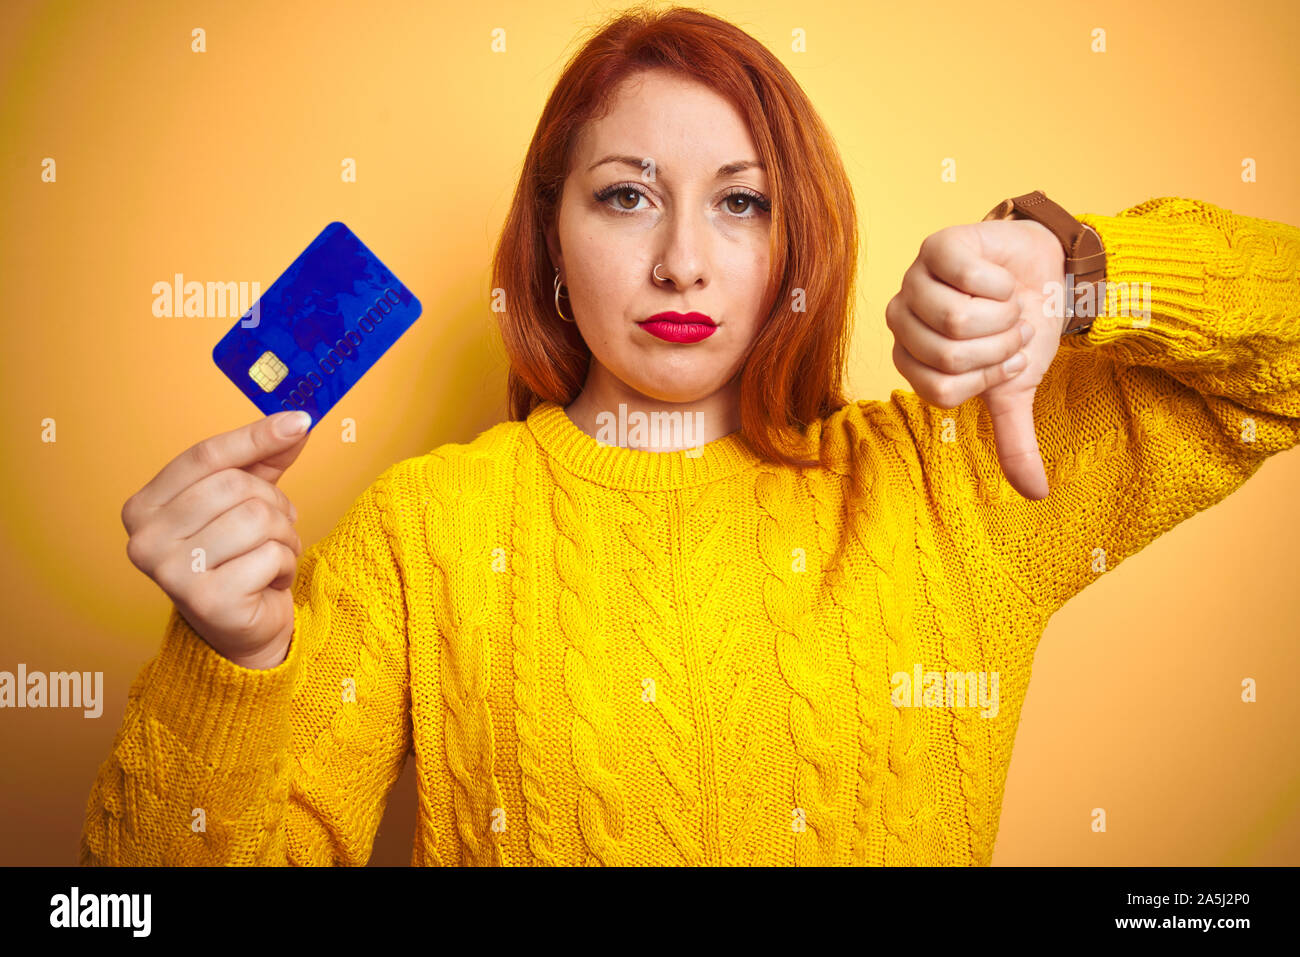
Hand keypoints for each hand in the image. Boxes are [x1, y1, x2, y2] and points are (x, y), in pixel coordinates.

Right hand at [121, 411, 312, 668]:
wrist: (242, 629)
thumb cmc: (240, 557)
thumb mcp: (248, 500)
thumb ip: (264, 459)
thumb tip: (297, 421)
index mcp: (144, 506)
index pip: (205, 456)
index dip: (256, 436)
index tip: (300, 421)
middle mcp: (146, 539)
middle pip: (236, 486)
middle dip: (276, 504)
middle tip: (278, 528)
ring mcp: (171, 572)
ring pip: (258, 519)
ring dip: (285, 537)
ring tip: (275, 555)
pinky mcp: (206, 600)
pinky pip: (271, 555)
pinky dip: (286, 565)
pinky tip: (271, 581)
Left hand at [886, 218, 1065, 499]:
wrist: (1042, 272)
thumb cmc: (1019, 328)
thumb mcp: (1016, 387)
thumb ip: (1013, 437)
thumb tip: (1036, 494)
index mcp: (912, 360)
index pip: (942, 390)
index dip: (988, 377)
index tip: (1009, 361)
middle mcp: (902, 321)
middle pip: (947, 355)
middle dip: (999, 347)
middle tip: (1014, 332)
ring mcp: (914, 281)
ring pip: (954, 318)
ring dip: (1001, 315)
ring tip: (1010, 307)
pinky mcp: (936, 246)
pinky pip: (965, 275)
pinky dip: (999, 283)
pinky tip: (1002, 280)